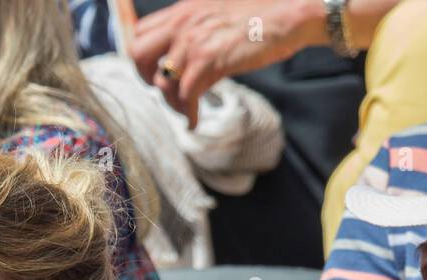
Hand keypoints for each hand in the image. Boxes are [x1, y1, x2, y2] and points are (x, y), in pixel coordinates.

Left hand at [130, 0, 323, 128]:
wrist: (289, 16)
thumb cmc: (260, 17)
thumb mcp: (217, 13)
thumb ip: (195, 27)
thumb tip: (180, 54)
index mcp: (182, 11)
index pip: (139, 32)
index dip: (143, 57)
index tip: (156, 73)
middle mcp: (182, 23)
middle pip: (137, 55)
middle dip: (147, 79)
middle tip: (167, 92)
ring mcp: (194, 42)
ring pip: (162, 83)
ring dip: (173, 104)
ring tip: (187, 110)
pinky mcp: (209, 61)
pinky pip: (185, 96)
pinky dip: (188, 113)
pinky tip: (195, 120)